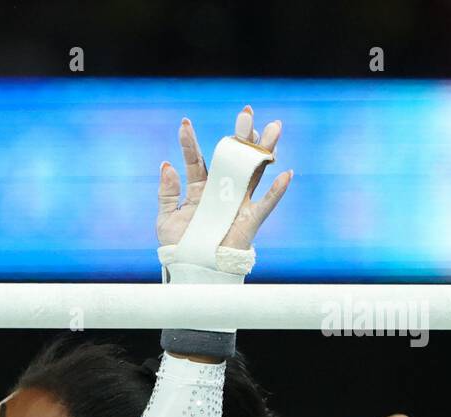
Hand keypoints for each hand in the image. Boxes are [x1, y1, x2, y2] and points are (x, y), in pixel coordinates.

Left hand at [156, 105, 291, 249]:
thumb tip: (166, 165)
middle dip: (240, 136)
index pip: (196, 160)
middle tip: (246, 113)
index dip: (190, 143)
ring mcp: (238, 203)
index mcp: (199, 188)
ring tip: (273, 128)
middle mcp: (221, 190)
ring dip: (264, 151)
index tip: (184, 124)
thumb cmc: (179, 245)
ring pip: (254, 172)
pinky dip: (277, 191)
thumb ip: (166, 193)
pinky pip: (266, 204)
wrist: (192, 269)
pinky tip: (285, 174)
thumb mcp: (165, 218)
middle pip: (233, 158)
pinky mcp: (249, 220)